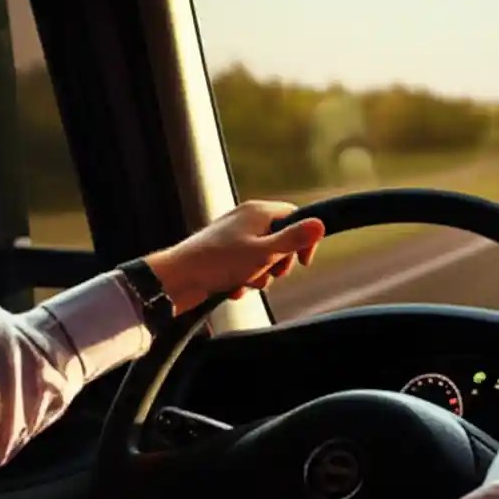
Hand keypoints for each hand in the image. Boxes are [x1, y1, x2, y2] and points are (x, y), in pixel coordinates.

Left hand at [143, 201, 324, 314]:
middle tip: (269, 273)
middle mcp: (246, 219)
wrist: (176, 280)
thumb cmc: (219, 263)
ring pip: (263, 258)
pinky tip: (231, 287)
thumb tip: (322, 223)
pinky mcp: (222, 255)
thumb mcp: (265, 253)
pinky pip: (245, 267)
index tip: (303, 262)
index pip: (295, 216)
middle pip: (281, 240)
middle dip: (279, 263)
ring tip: (245, 281)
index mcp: (258, 211)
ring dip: (260, 276)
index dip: (303, 240)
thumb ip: (294, 240)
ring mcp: (233, 237)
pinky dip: (243, 279)